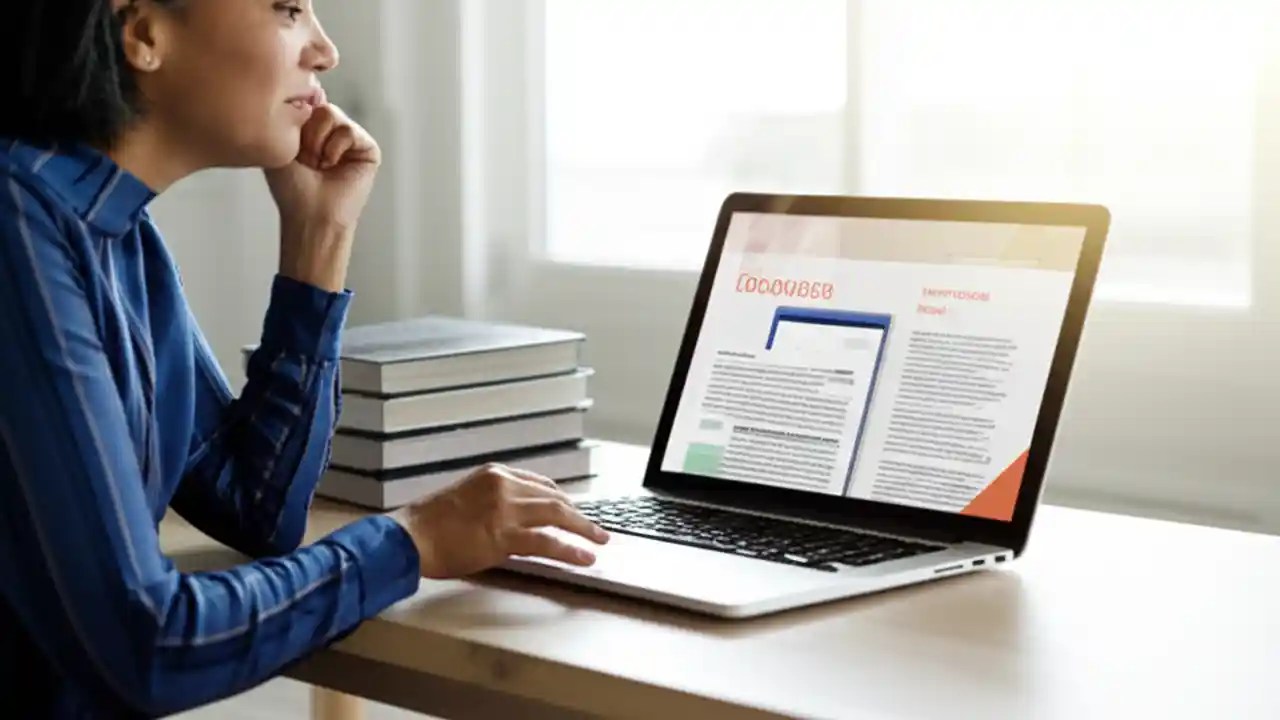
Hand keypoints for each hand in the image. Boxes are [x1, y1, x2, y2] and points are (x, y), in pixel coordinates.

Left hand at [265, 102, 380, 292]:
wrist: (310, 214)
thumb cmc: (292, 188)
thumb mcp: (280, 143)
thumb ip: (293, 114)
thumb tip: (316, 88)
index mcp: (313, 127)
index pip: (307, 100)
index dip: (297, 117)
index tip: (292, 145)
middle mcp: (333, 130)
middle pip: (318, 104)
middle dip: (306, 134)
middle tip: (306, 160)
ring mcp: (351, 138)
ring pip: (332, 114)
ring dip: (318, 144)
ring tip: (319, 165)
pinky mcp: (367, 148)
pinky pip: (348, 131)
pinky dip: (335, 149)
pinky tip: (333, 167)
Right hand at [389, 463, 609, 578]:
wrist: (409, 537)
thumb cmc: (428, 524)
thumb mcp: (464, 499)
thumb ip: (492, 503)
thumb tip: (514, 520)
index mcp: (493, 474)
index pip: (538, 483)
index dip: (560, 499)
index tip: (572, 510)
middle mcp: (503, 485)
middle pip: (553, 497)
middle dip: (578, 514)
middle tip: (595, 528)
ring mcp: (505, 510)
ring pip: (556, 516)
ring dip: (582, 529)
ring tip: (600, 541)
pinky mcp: (503, 536)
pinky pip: (546, 542)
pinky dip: (569, 550)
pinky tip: (584, 557)